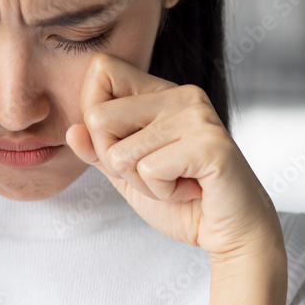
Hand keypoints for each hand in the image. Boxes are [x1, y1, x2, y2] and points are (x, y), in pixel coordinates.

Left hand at [65, 53, 283, 260]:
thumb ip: (99, 151)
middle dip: (114, 160)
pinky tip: (190, 190)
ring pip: (120, 151)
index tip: (126, 146)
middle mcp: (180, 95)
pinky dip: (163, 193)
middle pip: (98, 116)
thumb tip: (72, 130)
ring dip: (142, 182)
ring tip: (176, 182)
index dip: (95, 118)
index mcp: (160, 92)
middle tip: (154, 173)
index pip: (101, 70)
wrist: (232, 234)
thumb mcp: (128, 174)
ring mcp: (197, 117)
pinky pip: (149, 170)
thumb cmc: (184, 201)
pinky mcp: (209, 145)